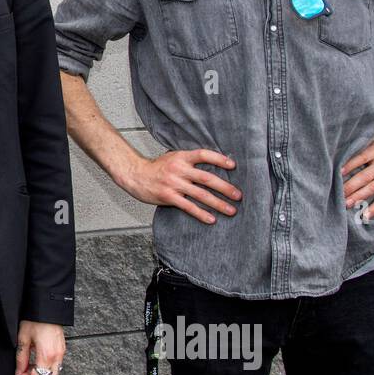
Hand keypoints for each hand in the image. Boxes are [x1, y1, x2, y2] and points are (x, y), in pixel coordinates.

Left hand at [14, 320, 65, 374]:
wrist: (48, 307)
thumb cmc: (35, 320)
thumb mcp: (23, 338)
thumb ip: (21, 358)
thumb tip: (19, 373)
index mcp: (46, 355)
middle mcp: (57, 357)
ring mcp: (61, 354)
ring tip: (26, 369)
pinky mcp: (62, 350)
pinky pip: (55, 367)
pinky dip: (44, 370)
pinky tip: (34, 363)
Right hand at [121, 149, 241, 224]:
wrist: (135, 175)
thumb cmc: (156, 168)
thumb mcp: (172, 157)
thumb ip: (189, 161)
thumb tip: (211, 165)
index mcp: (181, 157)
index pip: (203, 155)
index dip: (219, 159)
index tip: (233, 166)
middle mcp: (178, 169)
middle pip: (206, 178)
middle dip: (225, 187)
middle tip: (239, 195)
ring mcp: (173, 184)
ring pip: (200, 194)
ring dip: (218, 203)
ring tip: (231, 210)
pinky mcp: (168, 197)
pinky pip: (188, 206)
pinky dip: (201, 213)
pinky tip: (211, 219)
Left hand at [342, 139, 373, 219]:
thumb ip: (361, 152)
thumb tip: (338, 158)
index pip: (360, 158)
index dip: (348, 166)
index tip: (336, 173)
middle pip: (364, 176)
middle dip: (349, 186)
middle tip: (336, 194)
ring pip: (372, 188)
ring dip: (358, 197)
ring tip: (346, 204)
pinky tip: (366, 215)